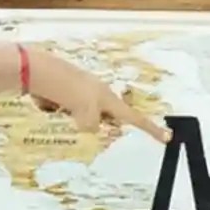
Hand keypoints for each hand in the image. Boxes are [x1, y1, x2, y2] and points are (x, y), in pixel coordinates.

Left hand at [28, 47, 170, 141]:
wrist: (41, 73)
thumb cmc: (70, 93)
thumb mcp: (88, 118)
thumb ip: (94, 129)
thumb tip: (90, 128)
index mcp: (110, 99)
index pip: (136, 118)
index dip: (152, 129)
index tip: (167, 137)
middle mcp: (98, 96)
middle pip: (104, 120)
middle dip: (93, 126)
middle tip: (79, 122)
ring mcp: (80, 94)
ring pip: (81, 118)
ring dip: (70, 119)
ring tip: (58, 110)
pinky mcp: (63, 94)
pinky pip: (63, 112)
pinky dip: (55, 111)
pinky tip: (47, 104)